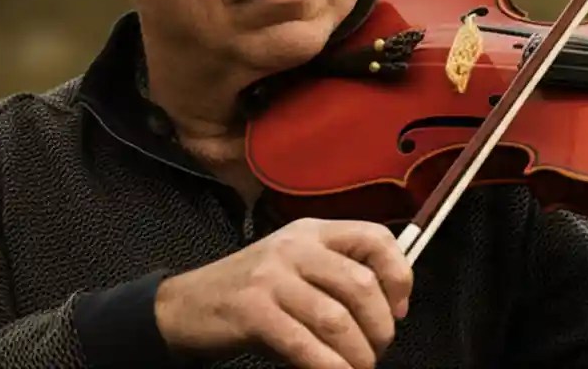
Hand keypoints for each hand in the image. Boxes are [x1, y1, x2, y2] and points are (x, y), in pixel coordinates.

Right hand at [154, 217, 412, 368]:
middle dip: (380, 327)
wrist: (187, 305)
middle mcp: (295, 247)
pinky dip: (328, 367)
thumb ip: (338, 275)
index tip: (399, 309)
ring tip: (359, 368)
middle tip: (377, 350)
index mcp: (313, 232)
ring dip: (358, 354)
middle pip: (361, 284)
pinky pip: (304, 343)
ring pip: (336, 319)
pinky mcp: (252, 311)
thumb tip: (392, 307)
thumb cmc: (252, 292)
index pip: (376, 238)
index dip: (399, 276)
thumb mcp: (297, 268)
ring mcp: (272, 277)